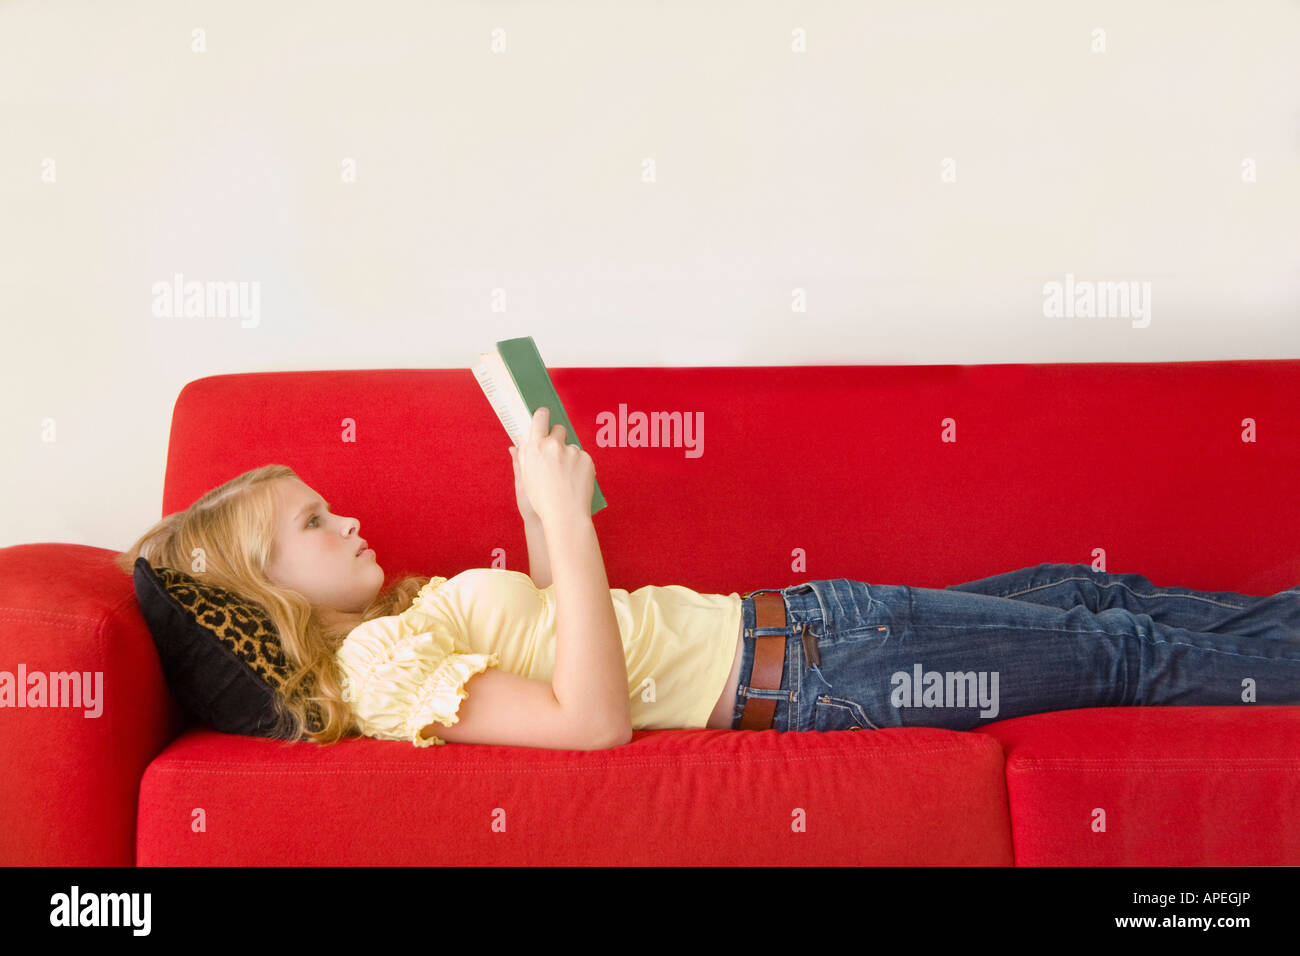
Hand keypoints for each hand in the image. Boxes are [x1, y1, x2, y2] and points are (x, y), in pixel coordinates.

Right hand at [511, 406, 594, 526]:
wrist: (564, 514)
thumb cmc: (540, 499)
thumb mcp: (524, 478)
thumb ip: (522, 456)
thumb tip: (518, 443)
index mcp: (535, 446)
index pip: (540, 417)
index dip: (542, 416)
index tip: (544, 417)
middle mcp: (554, 445)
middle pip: (559, 429)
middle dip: (557, 438)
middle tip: (555, 457)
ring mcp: (572, 451)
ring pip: (572, 447)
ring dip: (569, 456)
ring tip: (564, 478)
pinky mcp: (586, 459)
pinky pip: (582, 458)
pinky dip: (579, 467)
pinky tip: (574, 481)